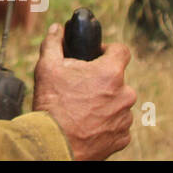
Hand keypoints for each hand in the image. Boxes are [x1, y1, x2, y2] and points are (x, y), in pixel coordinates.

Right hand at [32, 24, 135, 160]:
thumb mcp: (47, 67)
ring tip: (81, 108)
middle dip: (102, 81)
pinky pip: (117, 124)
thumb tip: (56, 29)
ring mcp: (125, 118)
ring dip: (105, 103)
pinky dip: (106, 123)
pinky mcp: (122, 137)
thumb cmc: (52, 103)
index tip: (98, 55)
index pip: (122, 51)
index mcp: (110, 74)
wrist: (55, 143)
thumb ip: (53, 43)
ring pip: (118, 103)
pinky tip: (87, 124)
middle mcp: (125, 95)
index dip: (109, 50)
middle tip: (81, 86)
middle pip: (118, 80)